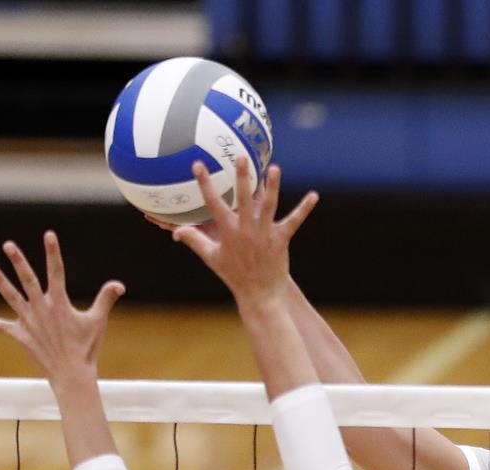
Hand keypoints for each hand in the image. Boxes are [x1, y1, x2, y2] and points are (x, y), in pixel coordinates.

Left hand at [0, 232, 124, 390]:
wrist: (71, 375)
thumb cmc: (86, 348)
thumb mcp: (98, 322)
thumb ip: (106, 299)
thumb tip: (119, 285)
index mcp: (60, 303)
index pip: (56, 271)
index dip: (53, 252)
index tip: (49, 235)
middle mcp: (41, 309)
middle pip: (28, 279)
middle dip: (18, 261)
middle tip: (8, 244)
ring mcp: (29, 322)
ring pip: (11, 297)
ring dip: (0, 281)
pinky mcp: (20, 336)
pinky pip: (1, 327)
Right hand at [171, 156, 317, 306]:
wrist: (260, 293)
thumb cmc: (234, 274)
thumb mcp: (212, 257)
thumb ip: (194, 241)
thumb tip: (175, 232)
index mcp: (228, 231)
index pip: (213, 203)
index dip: (205, 183)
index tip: (198, 164)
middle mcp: (246, 229)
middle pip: (243, 198)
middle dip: (241, 177)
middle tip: (241, 156)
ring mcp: (265, 233)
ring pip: (268, 206)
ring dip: (272, 187)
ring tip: (274, 168)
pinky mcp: (281, 239)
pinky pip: (294, 221)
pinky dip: (304, 209)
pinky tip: (314, 196)